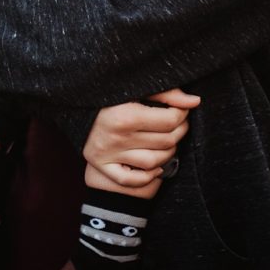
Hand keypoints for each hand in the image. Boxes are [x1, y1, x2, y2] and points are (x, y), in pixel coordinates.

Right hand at [84, 88, 198, 196]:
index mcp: (124, 115)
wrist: (75, 108)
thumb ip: (166, 93)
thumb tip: (194, 101)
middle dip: (179, 131)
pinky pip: (133, 180)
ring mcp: (108, 155)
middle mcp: (116, 137)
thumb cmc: (111, 97)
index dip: (182, 114)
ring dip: (168, 152)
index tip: (180, 109)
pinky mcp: (103, 167)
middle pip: (166, 141)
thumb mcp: (136, 89)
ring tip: (167, 140)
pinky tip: (154, 165)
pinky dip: (148, 176)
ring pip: (155, 162)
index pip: (170, 120)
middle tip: (177, 123)